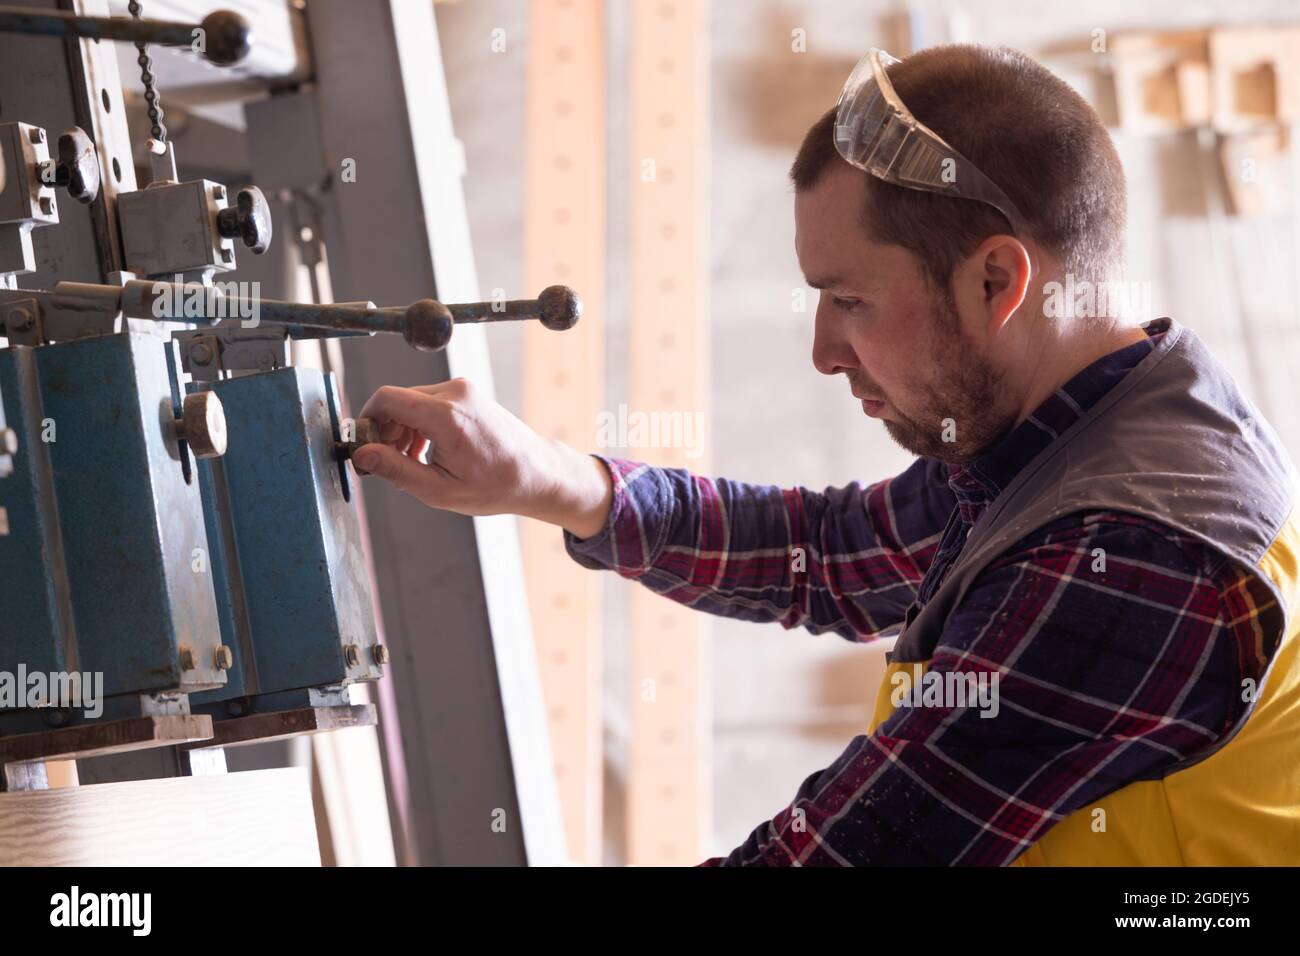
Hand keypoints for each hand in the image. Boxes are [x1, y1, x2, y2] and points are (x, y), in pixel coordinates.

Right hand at [354, 378, 613, 537]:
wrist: (537, 473)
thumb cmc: (494, 486)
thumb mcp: (438, 490)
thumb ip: (395, 470)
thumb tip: (361, 455)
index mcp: (446, 416)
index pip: (386, 399)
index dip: (367, 422)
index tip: (366, 447)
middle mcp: (455, 393)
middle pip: (397, 400)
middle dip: (386, 430)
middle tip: (389, 462)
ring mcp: (464, 389)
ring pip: (412, 401)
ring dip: (403, 428)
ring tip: (413, 460)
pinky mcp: (468, 392)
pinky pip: (429, 401)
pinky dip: (421, 422)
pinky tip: (428, 450)